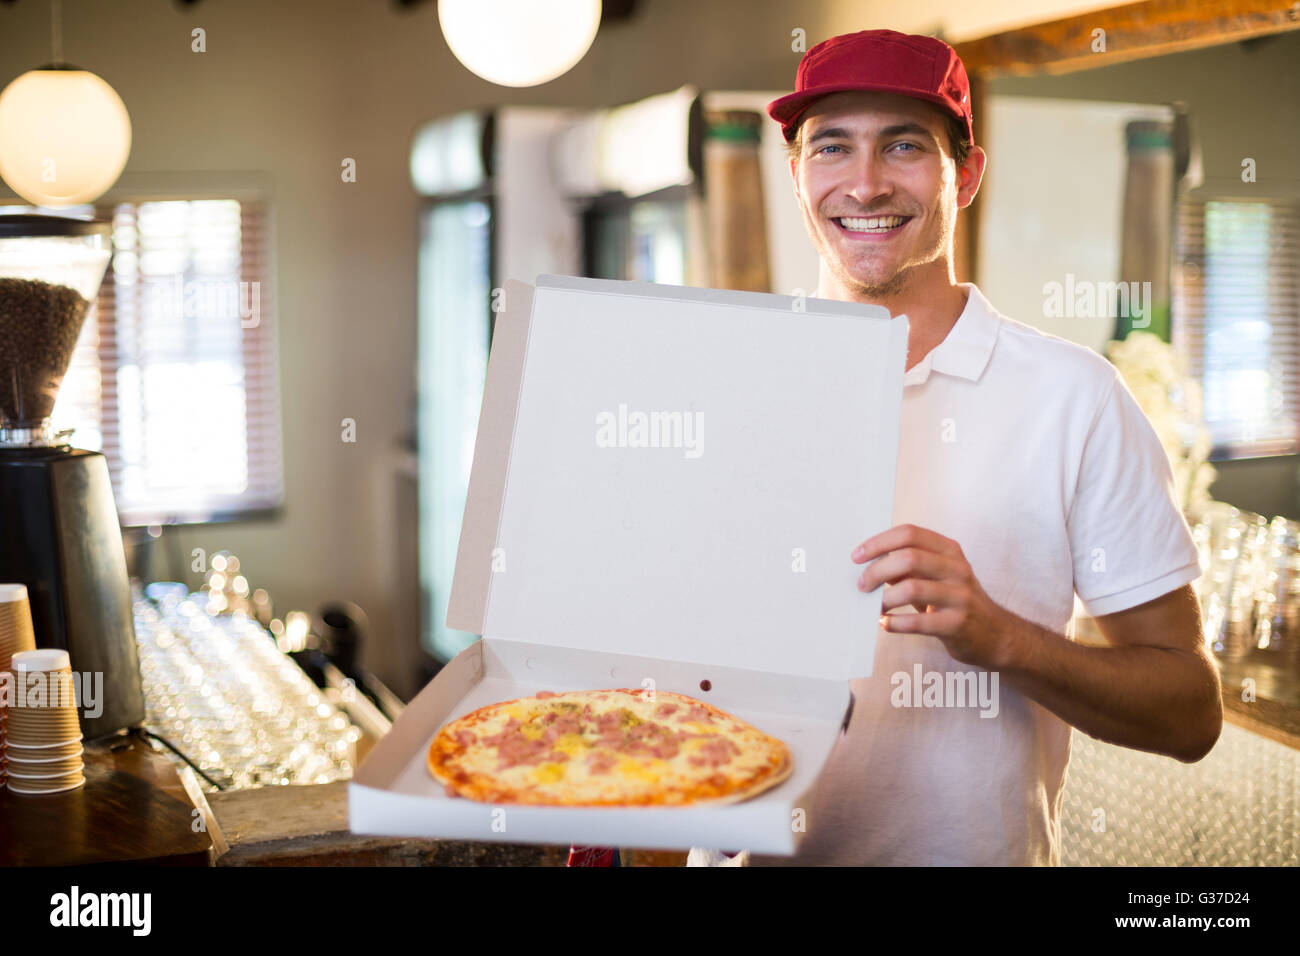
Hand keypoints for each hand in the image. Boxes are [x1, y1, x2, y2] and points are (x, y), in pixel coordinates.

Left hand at [851, 523, 1012, 668]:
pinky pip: (918, 622)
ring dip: (885, 599)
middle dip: (877, 571)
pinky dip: (895, 623)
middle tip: (861, 585)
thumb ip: (907, 566)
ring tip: (876, 607)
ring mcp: (960, 596)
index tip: (857, 557)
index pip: (909, 533)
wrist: (995, 634)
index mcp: (949, 550)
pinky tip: (885, 623)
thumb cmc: (955, 600)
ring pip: (912, 589)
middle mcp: (957, 569)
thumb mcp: (936, 575)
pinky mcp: (958, 624)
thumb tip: (868, 562)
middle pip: (908, 558)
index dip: (879, 543)